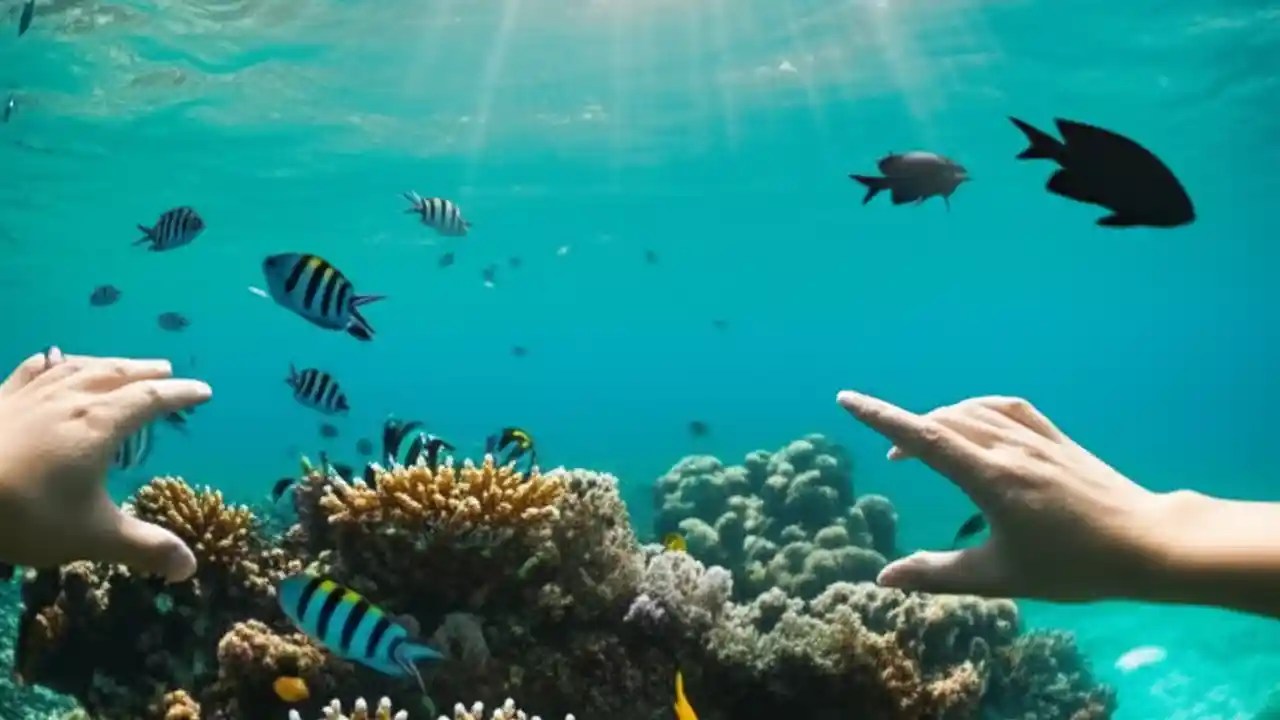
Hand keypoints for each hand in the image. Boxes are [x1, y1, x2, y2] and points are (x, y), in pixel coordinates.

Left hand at [0, 348, 211, 581]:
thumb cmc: (28, 515)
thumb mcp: (93, 537)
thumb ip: (144, 548)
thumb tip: (189, 568)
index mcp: (101, 423)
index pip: (151, 399)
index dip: (179, 394)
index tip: (203, 392)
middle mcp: (70, 399)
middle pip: (116, 374)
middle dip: (145, 371)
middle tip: (166, 369)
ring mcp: (29, 395)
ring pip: (76, 367)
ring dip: (105, 363)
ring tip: (119, 364)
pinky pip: (31, 371)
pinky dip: (50, 362)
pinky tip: (49, 358)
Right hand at [836, 390, 1165, 601]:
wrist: (1148, 545)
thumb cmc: (1073, 566)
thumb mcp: (999, 576)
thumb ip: (936, 573)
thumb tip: (884, 577)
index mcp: (989, 477)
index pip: (923, 437)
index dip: (880, 417)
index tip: (846, 399)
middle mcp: (1009, 448)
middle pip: (943, 421)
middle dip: (907, 431)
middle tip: (892, 462)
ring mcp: (1036, 439)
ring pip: (972, 412)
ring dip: (940, 421)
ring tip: (925, 447)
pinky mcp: (1057, 439)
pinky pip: (1006, 408)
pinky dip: (977, 409)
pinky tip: (975, 421)